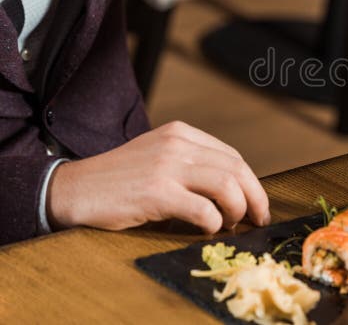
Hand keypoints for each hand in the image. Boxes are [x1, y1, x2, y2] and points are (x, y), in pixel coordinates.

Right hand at [47, 121, 269, 232]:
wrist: (74, 188)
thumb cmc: (119, 180)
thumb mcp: (159, 157)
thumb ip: (192, 166)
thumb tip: (233, 193)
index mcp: (182, 133)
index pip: (233, 156)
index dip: (251, 183)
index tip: (257, 203)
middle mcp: (178, 145)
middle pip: (237, 169)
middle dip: (255, 198)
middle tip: (258, 218)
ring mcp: (167, 166)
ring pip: (227, 186)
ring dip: (237, 210)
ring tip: (230, 224)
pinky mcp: (156, 192)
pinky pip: (203, 209)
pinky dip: (213, 222)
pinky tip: (207, 228)